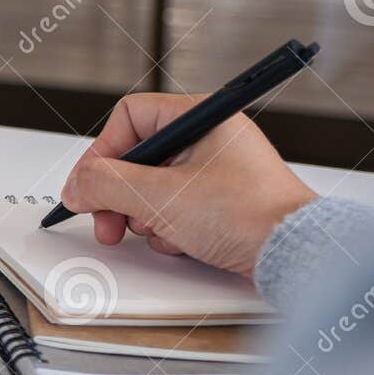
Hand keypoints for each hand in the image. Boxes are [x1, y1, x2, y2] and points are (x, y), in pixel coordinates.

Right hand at [59, 92, 316, 277]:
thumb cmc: (249, 216)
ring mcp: (217, 173)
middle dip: (117, 194)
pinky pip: (174, 209)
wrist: (296, 256)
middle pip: (137, 157)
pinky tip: (181, 241)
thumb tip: (77, 185)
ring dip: (143, 215)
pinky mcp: (221, 204)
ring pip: (152, 187)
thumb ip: (106, 184)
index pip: (130, 118)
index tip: (88, 185)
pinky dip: (168, 229)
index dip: (102, 152)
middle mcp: (210, 140)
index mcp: (202, 118)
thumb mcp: (159, 196)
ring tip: (155, 232)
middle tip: (106, 220)